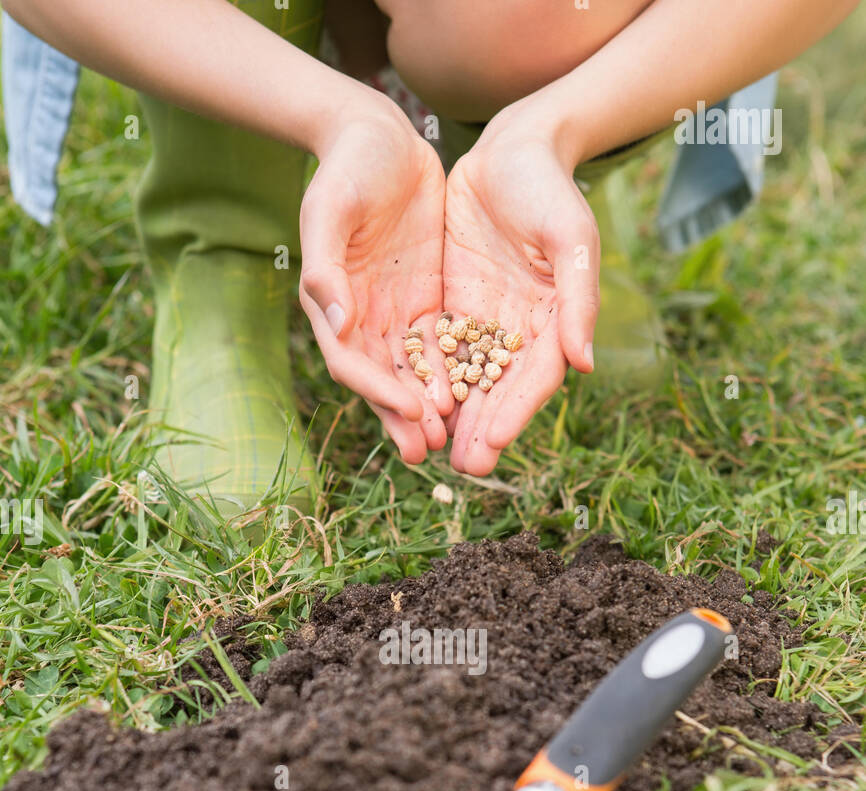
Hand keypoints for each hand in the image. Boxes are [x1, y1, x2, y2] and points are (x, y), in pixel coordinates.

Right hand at [300, 96, 451, 463]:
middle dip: (405, 417)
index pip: (352, 361)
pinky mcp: (425, 299)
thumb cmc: (346, 167)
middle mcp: (362, 317)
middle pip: (383, 379)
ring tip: (452, 439)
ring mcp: (395, 311)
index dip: (379, 391)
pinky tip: (474, 397)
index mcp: (331, 303)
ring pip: (413, 371)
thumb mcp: (329, 209)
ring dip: (430, 406)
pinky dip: (454, 372)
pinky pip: (442, 344)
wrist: (377, 135)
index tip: (411, 411)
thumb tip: (337, 325)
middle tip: (430, 452)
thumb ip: (327, 269)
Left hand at [443, 114, 598, 474]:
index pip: (536, 376)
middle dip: (484, 428)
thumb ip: (577, 299)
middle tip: (465, 468)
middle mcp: (521, 329)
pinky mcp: (455, 305)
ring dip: (455, 416)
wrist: (510, 148)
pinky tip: (412, 408)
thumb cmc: (548, 188)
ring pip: (469, 378)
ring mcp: (486, 319)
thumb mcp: (570, 236)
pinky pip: (440, 350)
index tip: (496, 440)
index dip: (517, 410)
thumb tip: (582, 363)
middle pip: (501, 389)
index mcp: (555, 318)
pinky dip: (430, 380)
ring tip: (436, 453)